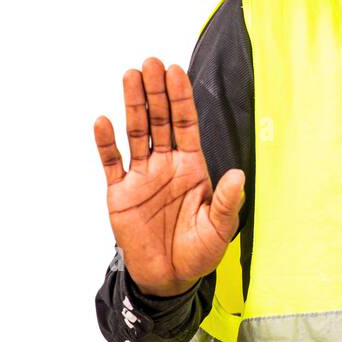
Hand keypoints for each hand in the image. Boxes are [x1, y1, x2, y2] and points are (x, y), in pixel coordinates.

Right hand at [93, 58, 244, 297]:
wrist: (168, 278)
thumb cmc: (198, 252)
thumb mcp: (219, 228)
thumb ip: (227, 202)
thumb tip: (238, 175)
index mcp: (191, 166)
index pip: (185, 124)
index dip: (180, 98)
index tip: (175, 71)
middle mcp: (166, 164)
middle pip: (159, 120)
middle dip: (156, 91)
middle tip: (150, 63)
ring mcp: (141, 176)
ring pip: (135, 133)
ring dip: (132, 105)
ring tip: (129, 76)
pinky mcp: (120, 193)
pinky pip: (112, 163)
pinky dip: (106, 143)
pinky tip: (103, 121)